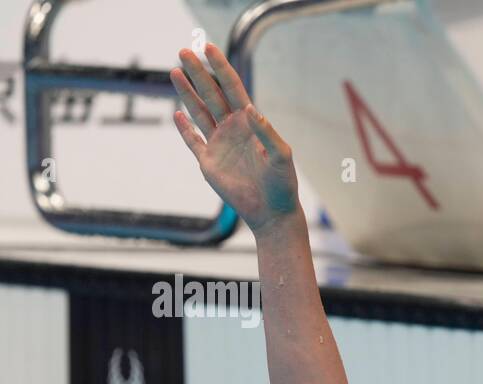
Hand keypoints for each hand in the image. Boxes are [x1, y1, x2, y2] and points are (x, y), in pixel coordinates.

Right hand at [170, 43, 300, 235]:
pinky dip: (184, 129)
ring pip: (199, 112)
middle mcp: (233, 129)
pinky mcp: (209, 162)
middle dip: (198, 73)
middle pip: (212, 94)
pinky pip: (193, 141)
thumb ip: (267, 132)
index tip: (208, 48)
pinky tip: (176, 114)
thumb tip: (251, 109)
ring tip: (175, 72)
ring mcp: (220, 144)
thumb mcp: (281, 156)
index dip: (221, 68)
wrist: (272, 212)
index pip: (233, 89)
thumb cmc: (283, 185)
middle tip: (183, 51)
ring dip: (187, 93)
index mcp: (251, 123)